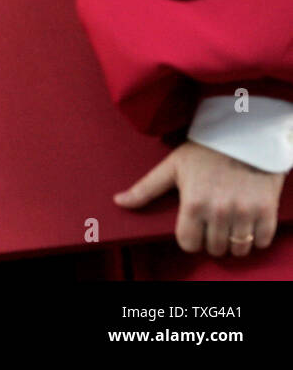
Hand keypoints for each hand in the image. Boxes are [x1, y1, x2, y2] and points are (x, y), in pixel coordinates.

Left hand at [114, 140, 287, 255]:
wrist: (244, 135)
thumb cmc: (204, 150)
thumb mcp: (171, 166)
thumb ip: (145, 188)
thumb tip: (118, 202)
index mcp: (193, 203)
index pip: (188, 243)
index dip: (190, 239)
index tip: (193, 229)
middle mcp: (219, 211)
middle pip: (214, 248)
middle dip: (211, 240)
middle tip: (212, 224)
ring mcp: (244, 212)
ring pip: (238, 248)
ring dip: (233, 241)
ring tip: (229, 225)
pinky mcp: (266, 210)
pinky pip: (262, 241)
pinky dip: (256, 237)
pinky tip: (248, 223)